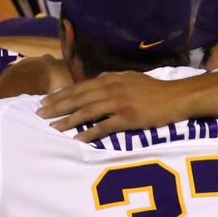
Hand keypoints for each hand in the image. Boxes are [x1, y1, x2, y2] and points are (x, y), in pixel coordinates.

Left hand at [37, 71, 190, 141]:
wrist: (177, 96)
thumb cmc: (154, 89)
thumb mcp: (129, 78)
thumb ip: (110, 80)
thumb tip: (94, 82)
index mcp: (109, 79)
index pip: (78, 87)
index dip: (60, 95)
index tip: (44, 101)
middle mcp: (111, 88)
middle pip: (77, 98)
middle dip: (56, 106)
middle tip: (40, 114)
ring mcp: (119, 103)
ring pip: (87, 112)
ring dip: (68, 120)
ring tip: (54, 127)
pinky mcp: (128, 118)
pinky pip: (104, 126)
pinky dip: (90, 133)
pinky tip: (78, 139)